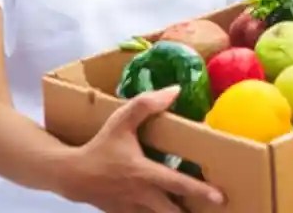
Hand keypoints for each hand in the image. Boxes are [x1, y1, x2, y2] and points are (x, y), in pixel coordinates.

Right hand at [59, 85, 225, 212]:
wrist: (72, 174)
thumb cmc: (101, 146)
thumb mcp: (120, 121)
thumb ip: (146, 105)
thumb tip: (175, 90)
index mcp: (144, 173)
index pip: (177, 183)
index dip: (200, 191)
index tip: (220, 197)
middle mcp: (141, 195)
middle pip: (172, 212)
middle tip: (215, 209)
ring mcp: (133, 209)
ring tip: (196, 211)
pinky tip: (170, 210)